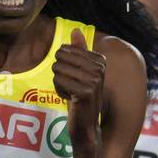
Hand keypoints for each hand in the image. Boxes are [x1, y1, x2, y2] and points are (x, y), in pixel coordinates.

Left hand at [52, 29, 106, 147]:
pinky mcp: (85, 92)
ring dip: (59, 83)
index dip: (64, 65)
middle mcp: (99, 68)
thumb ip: (79, 51)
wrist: (87, 126)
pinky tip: (71, 99)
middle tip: (71, 86)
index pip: (65, 49)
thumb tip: (76, 30)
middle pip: (60, 57)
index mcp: (100, 60)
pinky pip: (58, 81)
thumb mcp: (80, 73)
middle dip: (60, 73)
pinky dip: (59, 91)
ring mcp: (93, 80)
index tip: (76, 79)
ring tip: (72, 93)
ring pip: (57, 69)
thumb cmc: (81, 98)